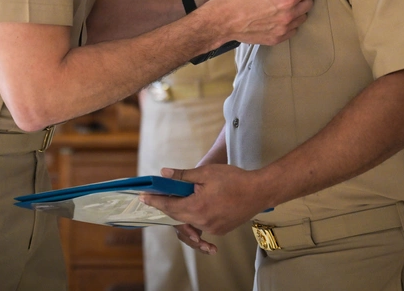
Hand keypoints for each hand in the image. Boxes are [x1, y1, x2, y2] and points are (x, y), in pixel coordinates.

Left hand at [141, 165, 267, 238]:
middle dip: (166, 206)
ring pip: (189, 221)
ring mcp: (212, 228)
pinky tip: (198, 205)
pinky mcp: (220, 230)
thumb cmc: (234, 179)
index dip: (155, 201)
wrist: (259, 191)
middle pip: (177, 216)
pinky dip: (195, 216)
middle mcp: (203, 221)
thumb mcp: (206, 173)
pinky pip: (202, 224)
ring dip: (182, 211)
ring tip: (179, 198)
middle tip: (156, 197)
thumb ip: (183, 175)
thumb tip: (164, 173)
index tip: (143, 197)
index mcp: (197, 207)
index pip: (169, 206)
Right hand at [203, 0, 312, 45]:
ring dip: (297, 11)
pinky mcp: (275, 39)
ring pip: (301, 19)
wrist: (222, 20)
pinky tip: (277, 18)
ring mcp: (283, 30)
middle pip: (307, 6)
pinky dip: (289, 24)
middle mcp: (289, 16)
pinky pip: (291, 31)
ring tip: (282, 6)